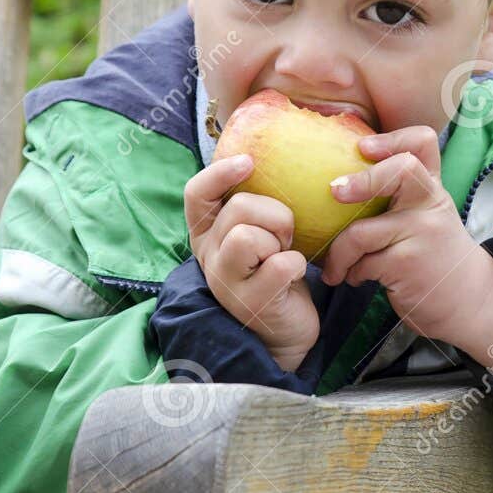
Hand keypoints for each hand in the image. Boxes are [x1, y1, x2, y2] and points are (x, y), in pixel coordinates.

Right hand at [184, 154, 320, 371]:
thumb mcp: (260, 235)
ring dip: (280, 240)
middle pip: (238, 208)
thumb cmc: (276, 274)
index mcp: (208, 235)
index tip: (249, 162)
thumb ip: (255, 207)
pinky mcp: (251, 303)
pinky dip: (296, 265)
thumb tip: (269, 160)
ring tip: (285, 256)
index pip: (195, 194)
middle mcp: (210, 257)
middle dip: (275, 215)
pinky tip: (294, 277)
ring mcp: (226, 283)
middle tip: (284, 237)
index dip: (219, 173)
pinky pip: (280, 264)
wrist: (286, 331)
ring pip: (249, 235)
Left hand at [320, 125, 487, 341]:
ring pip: (360, 232)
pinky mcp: (408, 264)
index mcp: (431, 188)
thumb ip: (397, 198)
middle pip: (401, 170)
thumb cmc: (433, 257)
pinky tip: (356, 279)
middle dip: (361, 180)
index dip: (392, 139)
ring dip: (338, 254)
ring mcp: (422, 233)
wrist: (470, 301)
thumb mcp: (426, 218)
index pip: (422, 144)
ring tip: (335, 268)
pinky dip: (351, 273)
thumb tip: (337, 182)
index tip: (362, 147)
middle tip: (334, 191)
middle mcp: (431, 204)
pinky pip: (362, 263)